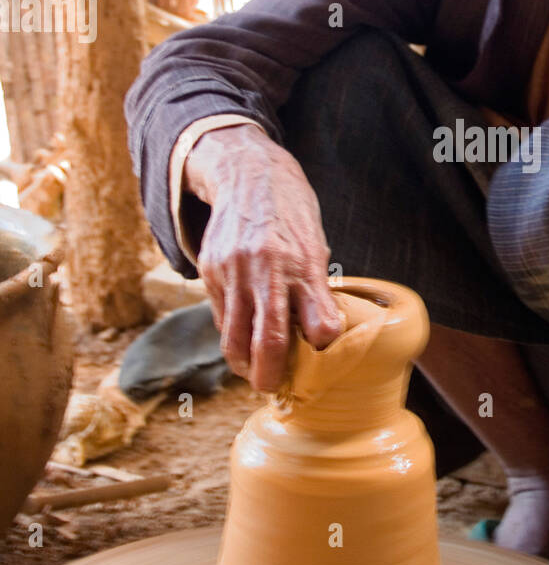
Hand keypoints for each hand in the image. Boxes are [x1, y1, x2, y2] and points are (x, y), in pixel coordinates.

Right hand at [184, 125, 344, 390]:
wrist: (248, 175)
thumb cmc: (290, 214)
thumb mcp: (315, 244)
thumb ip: (316, 289)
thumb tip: (323, 337)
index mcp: (303, 262)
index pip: (319, 319)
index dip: (322, 345)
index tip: (322, 358)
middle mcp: (267, 269)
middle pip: (270, 338)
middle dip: (270, 374)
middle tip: (272, 389)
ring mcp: (234, 271)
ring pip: (235, 336)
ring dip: (243, 363)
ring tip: (252, 373)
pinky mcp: (210, 271)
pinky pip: (221, 317)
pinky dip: (231, 335)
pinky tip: (239, 341)